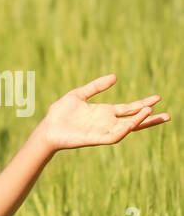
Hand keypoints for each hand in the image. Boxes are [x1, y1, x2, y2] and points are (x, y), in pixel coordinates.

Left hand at [39, 74, 168, 151]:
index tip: (157, 98)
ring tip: (151, 111)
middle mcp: (107, 122)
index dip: (143, 103)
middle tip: (168, 115)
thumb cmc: (59, 113)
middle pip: (134, 121)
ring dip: (140, 121)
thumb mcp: (79, 94)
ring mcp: (103, 131)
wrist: (47, 128)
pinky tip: (133, 121)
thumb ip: (96, 86)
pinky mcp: (97, 139)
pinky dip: (126, 129)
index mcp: (105, 112)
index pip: (129, 109)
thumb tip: (115, 76)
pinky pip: (116, 135)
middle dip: (150, 118)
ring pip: (128, 128)